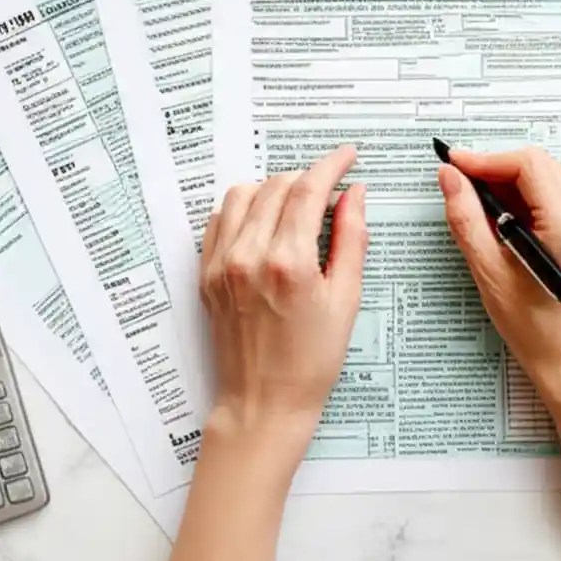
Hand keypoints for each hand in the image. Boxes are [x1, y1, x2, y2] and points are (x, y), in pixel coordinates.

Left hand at [199, 146, 367, 445]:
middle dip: (307, 178)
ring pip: (243, 194)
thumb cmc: (311, 361)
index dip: (332, 165)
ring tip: (297, 207)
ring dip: (273, 189)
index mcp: (289, 262)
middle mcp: (248, 256)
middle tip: (331, 189)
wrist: (264, 403)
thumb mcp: (346, 299)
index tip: (348, 156)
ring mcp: (222, 264)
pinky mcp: (206, 275)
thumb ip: (351, 239)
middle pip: (277, 186)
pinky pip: (219, 220)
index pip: (309, 190)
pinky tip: (264, 223)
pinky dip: (243, 210)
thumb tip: (354, 194)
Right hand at [437, 147, 560, 403]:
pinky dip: (526, 198)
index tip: (454, 165)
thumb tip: (450, 177)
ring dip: (510, 184)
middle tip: (461, 187)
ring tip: (481, 210)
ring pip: (546, 176)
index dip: (485, 159)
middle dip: (496, 170)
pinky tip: (505, 221)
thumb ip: (466, 218)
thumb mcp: (489, 272)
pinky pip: (555, 194)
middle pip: (538, 165)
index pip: (527, 165)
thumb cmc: (534, 327)